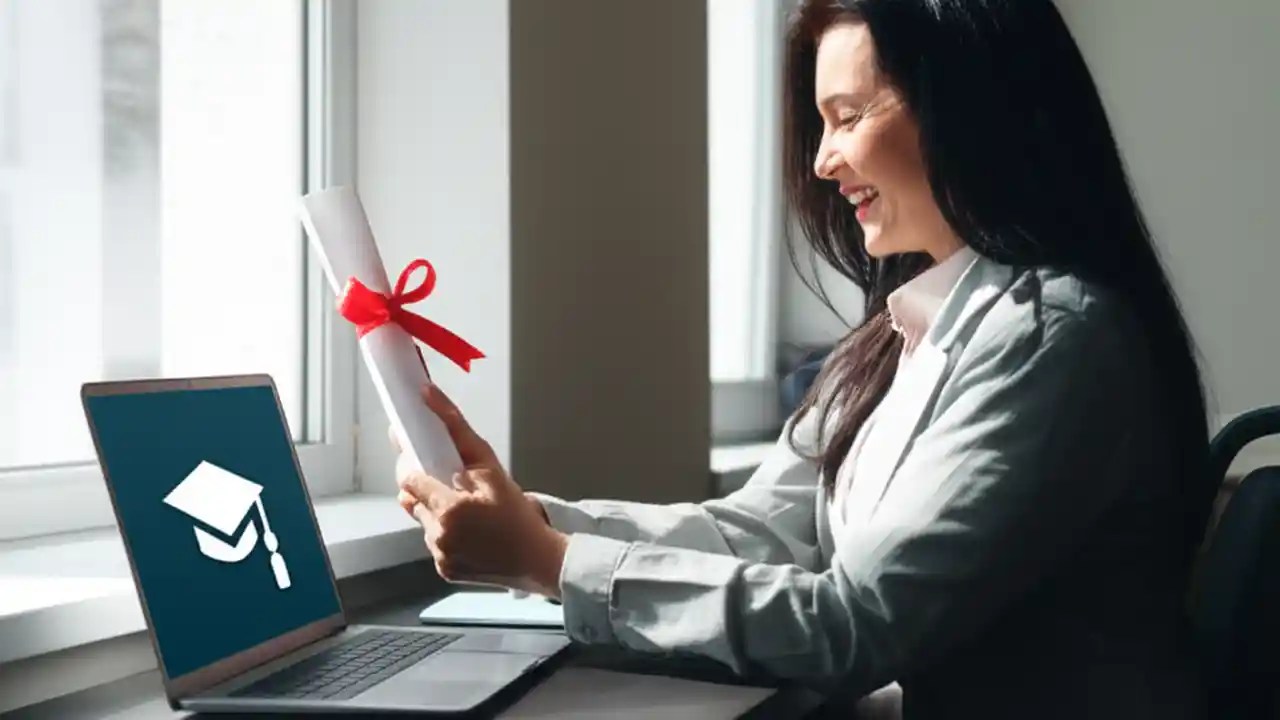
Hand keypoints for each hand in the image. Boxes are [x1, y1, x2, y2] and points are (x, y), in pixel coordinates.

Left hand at [391, 384, 567, 596]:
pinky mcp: (445, 570)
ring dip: (437, 514)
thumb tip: (427, 394)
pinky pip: (435, 545)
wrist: (538, 558)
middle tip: (456, 489)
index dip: (418, 471)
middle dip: (429, 492)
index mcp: (448, 509)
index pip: (409, 481)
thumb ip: (455, 428)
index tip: (430, 466)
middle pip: (412, 501)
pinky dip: (447, 536)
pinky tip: (471, 533)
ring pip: (423, 523)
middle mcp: (438, 536)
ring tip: (469, 513)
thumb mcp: (490, 466)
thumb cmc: (517, 512)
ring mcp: (440, 556)